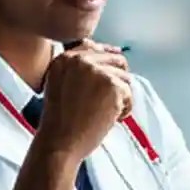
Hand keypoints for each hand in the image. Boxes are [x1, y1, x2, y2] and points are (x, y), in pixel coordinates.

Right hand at [35, 39, 131, 161]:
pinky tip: (109, 118)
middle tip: (109, 100)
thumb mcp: (60, 85)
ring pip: (125, 78)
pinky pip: (129, 94)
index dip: (106, 64)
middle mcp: (80, 60)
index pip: (95, 48)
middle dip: (118, 81)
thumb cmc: (61, 120)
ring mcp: (97, 71)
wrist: (59, 142)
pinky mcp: (112, 85)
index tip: (105, 82)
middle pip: (116, 60)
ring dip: (121, 97)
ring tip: (105, 113)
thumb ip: (79, 68)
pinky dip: (124, 109)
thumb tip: (112, 51)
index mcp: (65, 59)